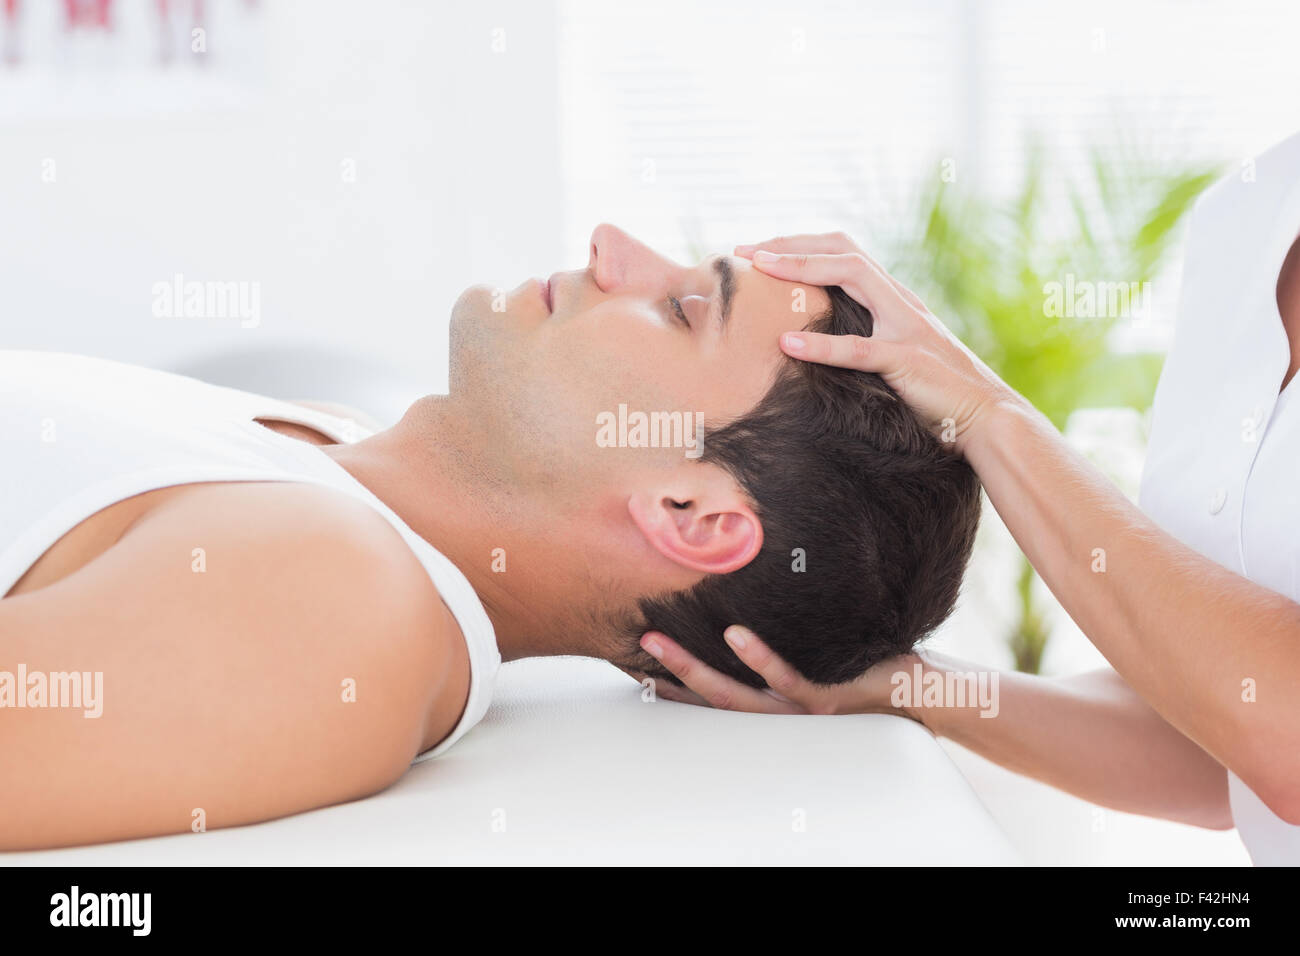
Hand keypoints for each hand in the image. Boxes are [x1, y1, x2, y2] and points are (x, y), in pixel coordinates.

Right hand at [637, 625, 921, 720]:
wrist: (923, 693)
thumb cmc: (870, 666)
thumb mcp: (821, 651)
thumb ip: (792, 635)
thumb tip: (760, 586)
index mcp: (775, 703)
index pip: (714, 693)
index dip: (675, 678)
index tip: (639, 655)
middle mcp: (780, 713)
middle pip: (711, 698)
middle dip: (671, 672)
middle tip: (637, 642)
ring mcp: (801, 708)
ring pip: (736, 695)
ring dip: (694, 669)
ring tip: (663, 641)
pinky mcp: (828, 696)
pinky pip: (785, 678)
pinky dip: (758, 658)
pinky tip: (734, 634)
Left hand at [735, 231, 1021, 453]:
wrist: (988, 418)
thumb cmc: (937, 394)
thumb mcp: (896, 356)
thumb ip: (866, 339)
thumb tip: (816, 341)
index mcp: (896, 299)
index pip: (844, 253)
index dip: (800, 246)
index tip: (758, 252)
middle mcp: (901, 302)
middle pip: (843, 250)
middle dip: (792, 244)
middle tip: (745, 251)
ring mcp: (906, 328)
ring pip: (851, 277)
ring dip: (802, 268)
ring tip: (759, 271)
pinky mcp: (909, 362)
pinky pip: (860, 349)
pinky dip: (821, 345)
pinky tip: (787, 343)